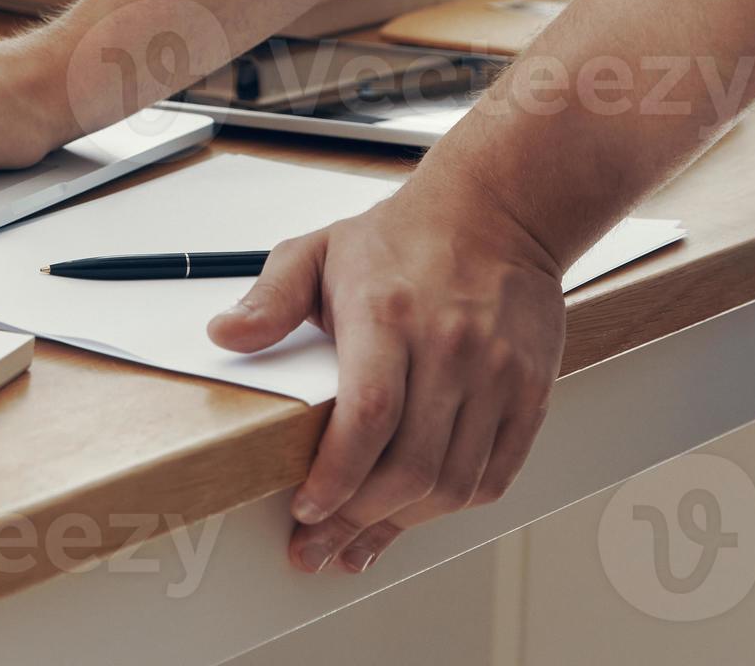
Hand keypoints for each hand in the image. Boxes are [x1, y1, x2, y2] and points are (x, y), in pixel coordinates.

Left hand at [205, 165, 566, 575]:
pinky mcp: (530, 390)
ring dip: (403, 523)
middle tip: (321, 544)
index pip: (367, 417)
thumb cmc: (404, 236)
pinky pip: (496, 473)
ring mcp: (496, 372)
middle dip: (357, 519)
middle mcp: (449, 347)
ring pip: (453, 482)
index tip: (306, 509)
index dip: (335, 478)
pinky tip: (419, 514)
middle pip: (409, 466)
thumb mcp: (320, 251)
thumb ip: (269, 298)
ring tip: (362, 540)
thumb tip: (224, 335)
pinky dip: (454, 505)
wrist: (498, 210)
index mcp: (389, 315)